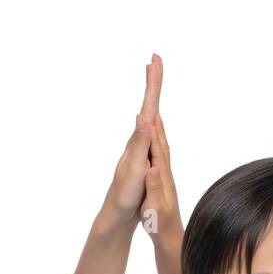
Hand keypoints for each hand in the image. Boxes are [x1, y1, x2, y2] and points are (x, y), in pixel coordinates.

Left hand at [104, 53, 162, 224]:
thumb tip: (142, 117)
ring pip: (148, 115)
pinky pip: (150, 130)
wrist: (117, 212)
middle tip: (154, 60)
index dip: (152, 83)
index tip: (154, 60)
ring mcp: (139, 147)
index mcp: (138, 139)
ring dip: (151, 96)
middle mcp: (138, 139)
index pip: (148, 105)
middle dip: (153, 82)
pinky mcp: (142, 156)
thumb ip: (140, 143)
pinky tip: (151, 116)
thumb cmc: (126, 193)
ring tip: (152, 78)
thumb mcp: (134, 169)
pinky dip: (152, 117)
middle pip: (148, 105)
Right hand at [141, 110, 181, 242]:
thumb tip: (152, 168)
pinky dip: (156, 146)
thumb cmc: (160, 225)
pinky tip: (155, 145)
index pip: (157, 147)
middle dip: (157, 122)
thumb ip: (154, 187)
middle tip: (153, 104)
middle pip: (162, 142)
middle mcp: (165, 173)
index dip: (152, 128)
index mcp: (161, 176)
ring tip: (155, 117)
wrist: (170, 238)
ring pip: (161, 149)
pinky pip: (159, 157)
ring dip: (158, 132)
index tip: (148, 109)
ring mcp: (165, 177)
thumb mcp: (155, 207)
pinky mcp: (162, 182)